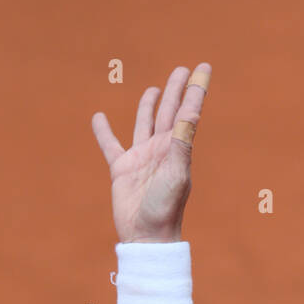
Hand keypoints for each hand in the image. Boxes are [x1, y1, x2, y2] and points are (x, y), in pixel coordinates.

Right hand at [92, 63, 210, 242]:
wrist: (147, 236)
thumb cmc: (166, 207)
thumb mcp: (177, 174)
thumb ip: (181, 143)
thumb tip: (191, 111)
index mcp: (177, 147)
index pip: (188, 111)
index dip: (196, 89)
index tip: (204, 67)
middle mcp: (160, 148)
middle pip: (168, 111)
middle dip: (175, 90)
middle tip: (181, 70)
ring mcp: (141, 157)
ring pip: (144, 123)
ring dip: (148, 105)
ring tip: (154, 89)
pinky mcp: (121, 168)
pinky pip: (110, 144)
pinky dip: (103, 131)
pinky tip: (99, 117)